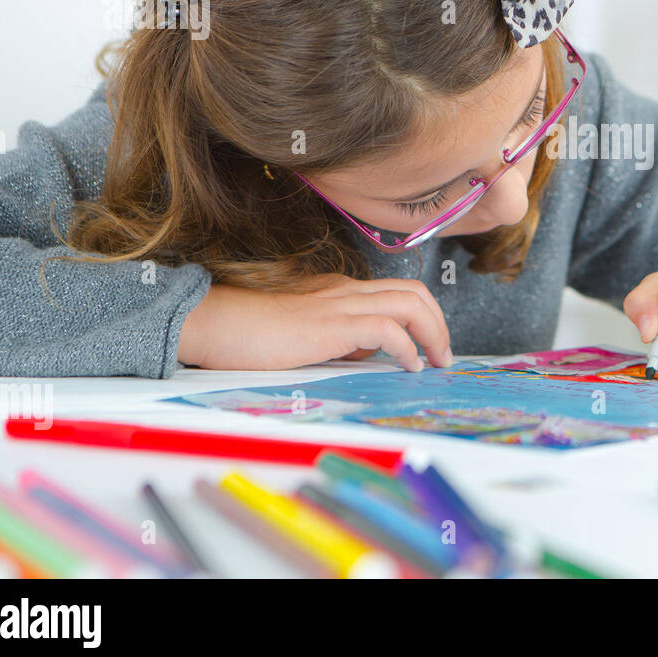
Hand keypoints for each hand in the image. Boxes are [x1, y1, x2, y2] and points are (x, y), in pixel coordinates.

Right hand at [178, 273, 451, 371]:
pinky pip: (388, 327)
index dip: (424, 318)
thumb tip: (364, 353)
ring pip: (410, 303)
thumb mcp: (303, 334)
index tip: (430, 348)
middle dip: (439, 324)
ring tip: (435, 361)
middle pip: (414, 293)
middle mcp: (346, 291)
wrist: (215, 323)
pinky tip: (409, 365)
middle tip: (442, 356)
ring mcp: (340, 304)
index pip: (397, 293)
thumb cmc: (248, 333)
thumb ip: (335, 338)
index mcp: (339, 292)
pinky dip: (408, 346)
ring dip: (433, 333)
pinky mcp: (332, 324)